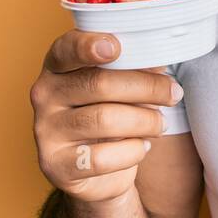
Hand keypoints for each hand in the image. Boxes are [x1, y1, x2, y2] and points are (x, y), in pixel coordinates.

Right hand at [29, 30, 183, 204]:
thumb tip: (158, 65)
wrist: (98, 172)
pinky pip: (102, 157)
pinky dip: (132, 151)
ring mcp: (46, 131)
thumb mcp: (117, 87)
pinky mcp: (56, 165)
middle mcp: (44, 95)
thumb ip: (131, 70)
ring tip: (160, 124)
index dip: (88, 46)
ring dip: (145, 121)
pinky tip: (142, 147)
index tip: (115, 47)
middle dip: (146, 87)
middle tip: (173, 93)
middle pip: (99, 84)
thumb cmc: (111, 114)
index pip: (66, 49)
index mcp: (57, 66)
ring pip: (104, 119)